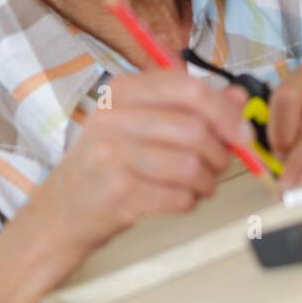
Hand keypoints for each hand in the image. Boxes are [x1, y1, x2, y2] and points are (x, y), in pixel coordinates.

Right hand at [21, 71, 251, 287]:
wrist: (59, 214)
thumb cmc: (107, 166)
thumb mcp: (141, 125)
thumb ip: (189, 107)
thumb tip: (238, 97)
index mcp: (122, 92)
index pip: (187, 88)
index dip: (224, 110)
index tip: (242, 131)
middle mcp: (112, 118)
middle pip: (194, 128)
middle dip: (220, 151)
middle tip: (220, 164)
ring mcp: (111, 156)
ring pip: (191, 164)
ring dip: (208, 181)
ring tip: (199, 185)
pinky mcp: (117, 195)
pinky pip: (179, 196)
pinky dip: (190, 201)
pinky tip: (180, 199)